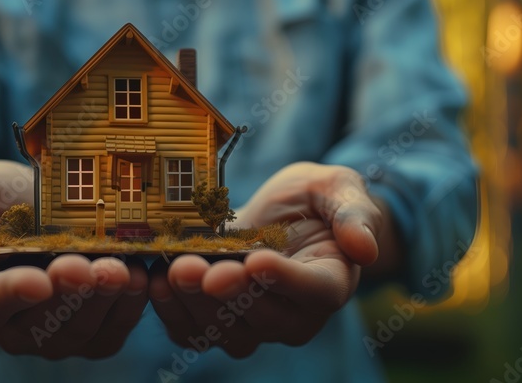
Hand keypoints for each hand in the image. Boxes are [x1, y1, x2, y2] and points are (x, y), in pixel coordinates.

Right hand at [0, 160, 148, 358]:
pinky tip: (141, 277)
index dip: (13, 294)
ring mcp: (53, 331)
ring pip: (79, 332)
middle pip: (41, 325)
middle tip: (89, 265)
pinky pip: (109, 333)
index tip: (38, 279)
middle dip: (69, 295)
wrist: (29, 206)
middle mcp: (12, 324)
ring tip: (121, 268)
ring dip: (103, 302)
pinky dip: (128, 309)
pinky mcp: (90, 328)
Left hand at [149, 163, 386, 356]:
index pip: (315, 292)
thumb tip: (365, 248)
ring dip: (198, 305)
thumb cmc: (317, 199)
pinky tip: (157, 282)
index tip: (257, 261)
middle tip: (203, 268)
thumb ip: (353, 214)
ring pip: (229, 332)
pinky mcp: (221, 321)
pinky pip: (196, 333)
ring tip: (175, 270)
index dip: (285, 280)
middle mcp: (296, 314)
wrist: (283, 214)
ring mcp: (256, 323)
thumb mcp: (339, 189)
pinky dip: (174, 314)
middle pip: (266, 318)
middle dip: (231, 293)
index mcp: (331, 281)